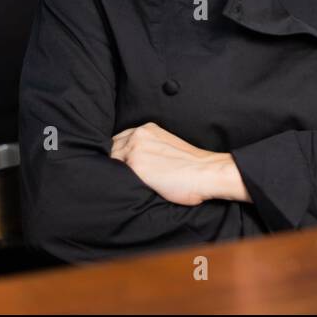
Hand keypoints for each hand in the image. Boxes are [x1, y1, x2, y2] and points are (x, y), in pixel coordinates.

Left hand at [110, 123, 247, 205]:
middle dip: (114, 162)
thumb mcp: (167, 145)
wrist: (206, 172)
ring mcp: (134, 149)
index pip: (120, 139)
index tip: (122, 165)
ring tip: (122, 184)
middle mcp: (138, 135)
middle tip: (121, 177)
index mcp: (147, 129)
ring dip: (115, 172)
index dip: (119, 154)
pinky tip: (125, 188)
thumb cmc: (191, 165)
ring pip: (111, 161)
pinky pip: (116, 174)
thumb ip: (149, 147)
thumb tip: (135, 161)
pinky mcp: (134, 166)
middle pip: (112, 149)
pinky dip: (118, 181)